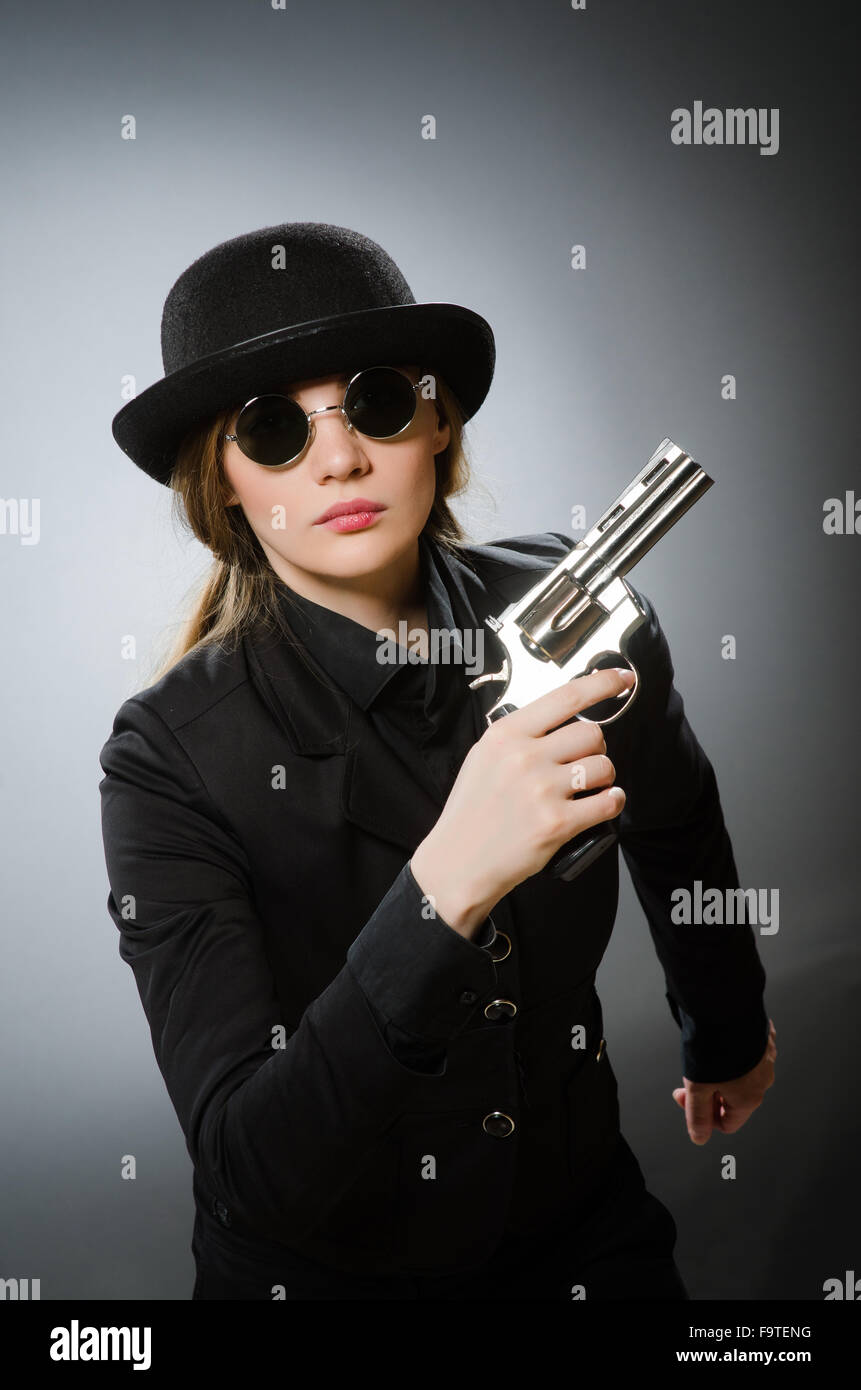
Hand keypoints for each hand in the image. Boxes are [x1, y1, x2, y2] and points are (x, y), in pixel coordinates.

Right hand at [410, 666, 634, 934]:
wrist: (459, 862)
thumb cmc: (472, 812)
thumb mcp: (483, 758)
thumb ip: (519, 736)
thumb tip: (562, 721)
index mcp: (506, 735)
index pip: (567, 696)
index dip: (603, 683)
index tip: (623, 678)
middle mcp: (525, 757)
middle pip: (592, 733)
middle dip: (596, 747)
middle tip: (582, 763)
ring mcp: (542, 790)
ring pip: (604, 766)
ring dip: (603, 778)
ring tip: (586, 789)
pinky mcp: (558, 823)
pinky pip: (609, 801)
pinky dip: (612, 802)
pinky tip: (603, 803)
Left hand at [672, 1018, 776, 1144]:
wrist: (727, 1007)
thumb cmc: (713, 1049)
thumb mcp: (698, 1087)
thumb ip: (698, 1116)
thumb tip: (699, 1139)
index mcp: (749, 1099)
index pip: (726, 1123)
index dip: (702, 1116)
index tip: (684, 1095)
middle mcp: (763, 1081)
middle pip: (732, 1099)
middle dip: (708, 1091)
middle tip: (688, 1076)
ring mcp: (766, 1058)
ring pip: (740, 1076)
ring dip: (719, 1073)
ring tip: (702, 1057)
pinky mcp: (763, 1038)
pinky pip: (747, 1054)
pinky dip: (732, 1054)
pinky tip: (719, 1043)